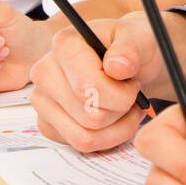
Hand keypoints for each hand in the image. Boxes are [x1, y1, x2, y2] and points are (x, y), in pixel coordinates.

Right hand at [29, 10, 179, 151]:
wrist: (130, 65)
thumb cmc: (134, 50)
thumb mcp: (141, 39)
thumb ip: (132, 48)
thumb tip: (116, 67)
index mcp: (64, 44)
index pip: (88, 88)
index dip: (121, 93)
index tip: (131, 81)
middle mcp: (45, 72)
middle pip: (90, 116)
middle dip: (121, 110)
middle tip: (130, 93)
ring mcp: (43, 101)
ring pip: (85, 136)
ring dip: (117, 127)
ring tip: (126, 106)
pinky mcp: (47, 124)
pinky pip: (81, 145)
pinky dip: (107, 138)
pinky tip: (115, 118)